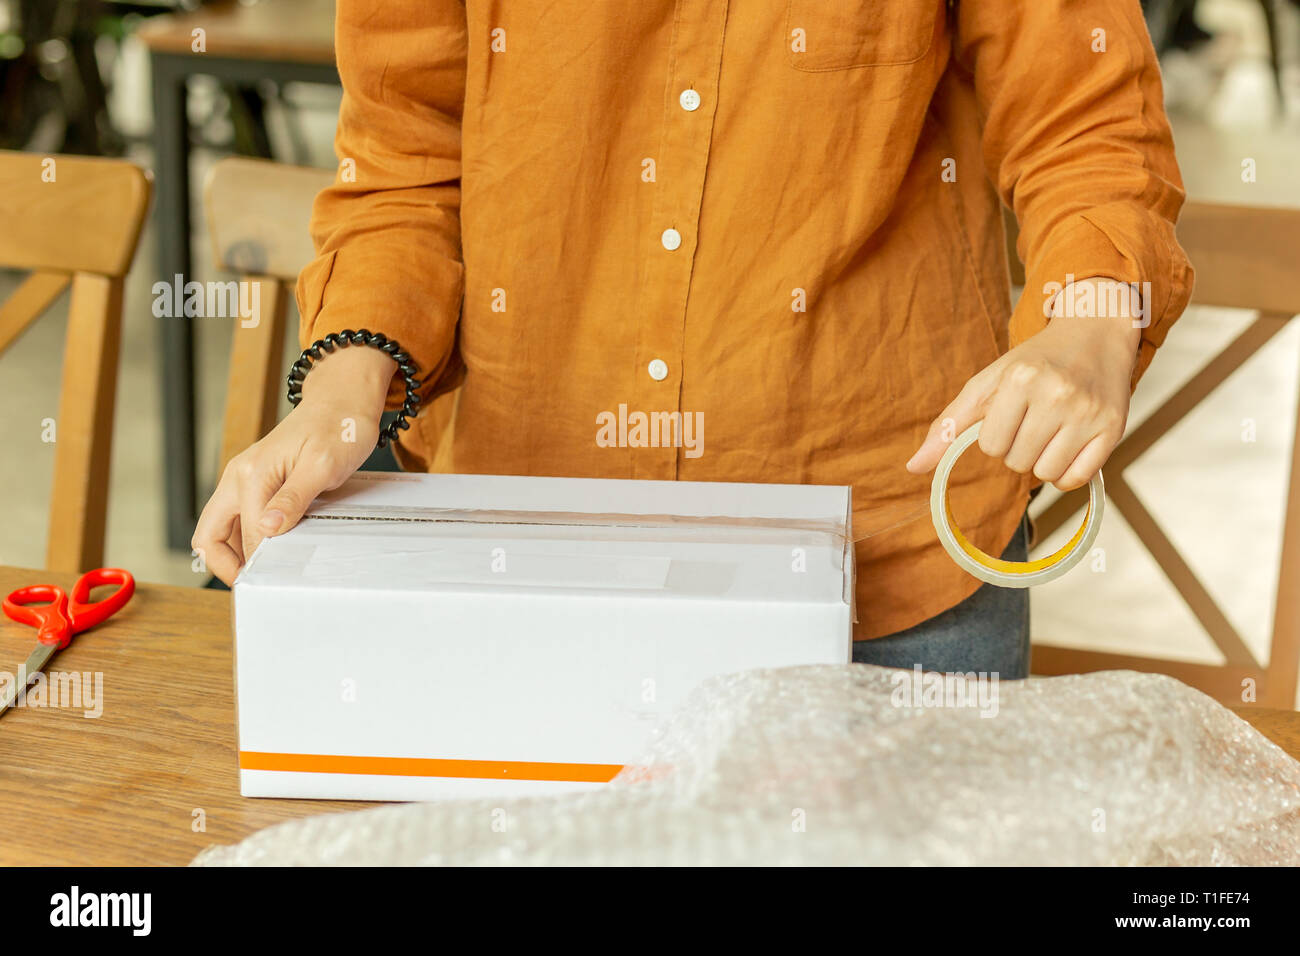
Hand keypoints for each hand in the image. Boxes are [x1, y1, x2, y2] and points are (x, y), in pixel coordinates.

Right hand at [192, 347, 394, 584]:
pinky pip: (237, 518)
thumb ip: (294, 498)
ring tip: (265, 573)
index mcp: (252, 474)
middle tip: (255, 587)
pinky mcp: (255, 481)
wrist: (343, 401)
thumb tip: (267, 529)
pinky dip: (244, 538)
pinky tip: (270, 549)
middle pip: (209, 535)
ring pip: (220, 528)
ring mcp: (243, 479)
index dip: (259, 564)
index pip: (246, 535)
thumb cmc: (339, 429)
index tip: (276, 585)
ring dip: (234, 553)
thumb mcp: (323, 466)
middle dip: (226, 565)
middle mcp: (239, 476)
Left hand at [906, 278, 1141, 491]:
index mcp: (1019, 379)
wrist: (1095, 332)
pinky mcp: (1113, 429)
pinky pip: (1076, 481)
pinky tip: (1069, 446)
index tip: (1011, 414)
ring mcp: (1088, 413)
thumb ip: (948, 425)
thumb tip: (913, 468)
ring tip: (1053, 429)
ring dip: (1042, 462)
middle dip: (1019, 448)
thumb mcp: (987, 382)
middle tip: (1035, 419)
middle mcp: (1057, 394)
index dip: (996, 436)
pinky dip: (1067, 474)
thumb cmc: (1033, 362)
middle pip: (1017, 462)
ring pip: (1045, 475)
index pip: (990, 446)